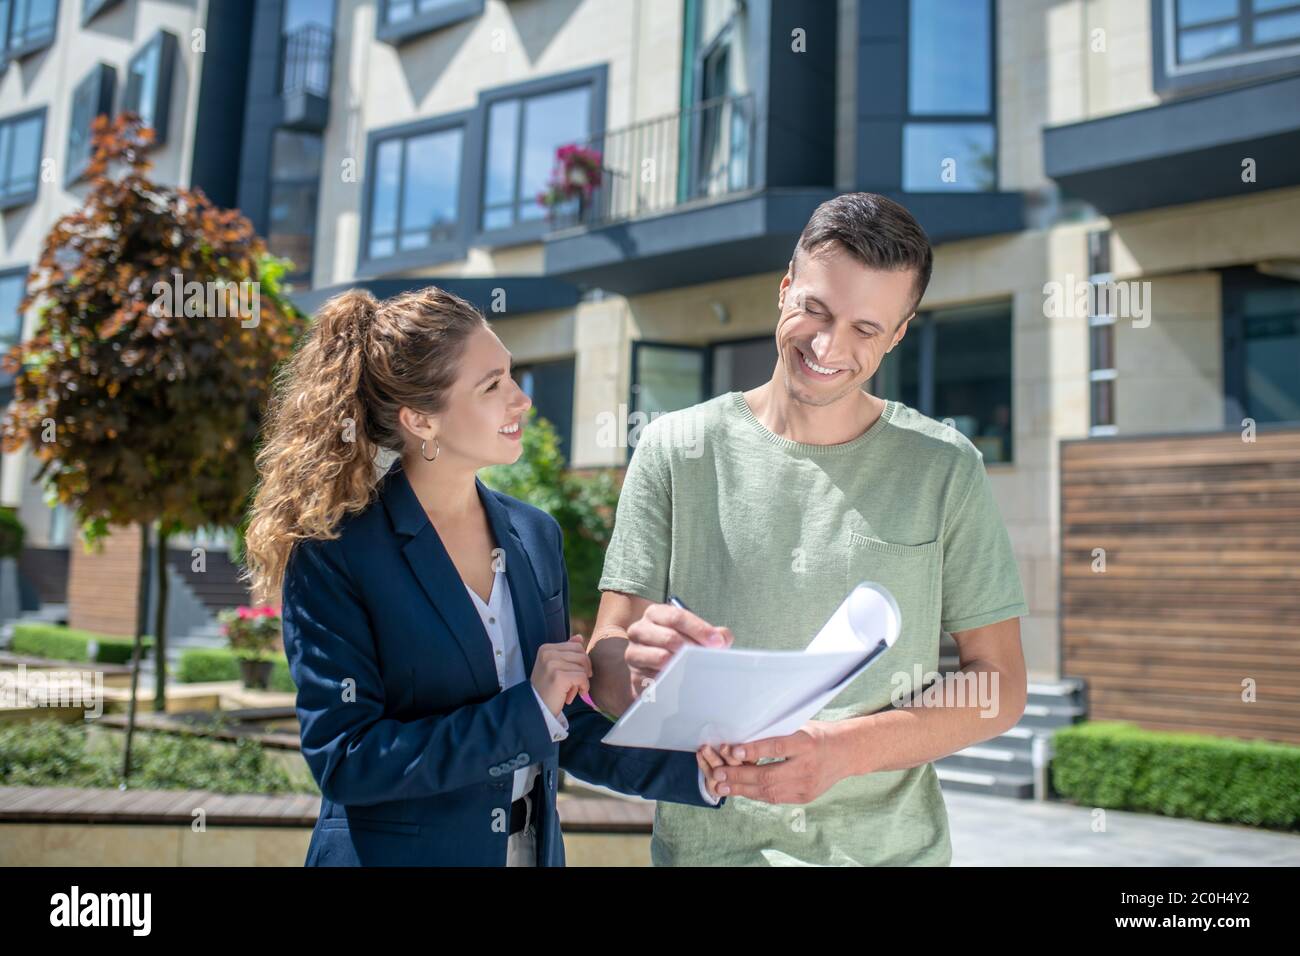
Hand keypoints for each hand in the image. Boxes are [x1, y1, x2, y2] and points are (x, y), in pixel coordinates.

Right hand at [530, 635, 591, 716]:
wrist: (536, 708)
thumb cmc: (548, 688)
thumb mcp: (555, 666)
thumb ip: (567, 651)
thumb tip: (580, 637)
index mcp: (546, 648)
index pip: (577, 646)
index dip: (582, 662)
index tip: (575, 675)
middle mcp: (548, 653)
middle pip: (582, 655)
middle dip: (584, 671)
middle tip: (575, 684)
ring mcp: (552, 664)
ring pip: (583, 667)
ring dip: (582, 682)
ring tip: (571, 691)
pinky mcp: (558, 676)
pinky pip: (582, 677)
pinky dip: (583, 687)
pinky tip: (574, 695)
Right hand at [625, 603, 733, 699]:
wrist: (655, 669)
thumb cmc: (679, 647)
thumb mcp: (695, 634)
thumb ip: (714, 633)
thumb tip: (723, 639)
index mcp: (655, 614)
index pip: (677, 617)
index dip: (699, 629)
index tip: (717, 642)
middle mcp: (640, 630)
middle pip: (669, 637)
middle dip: (693, 649)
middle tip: (709, 658)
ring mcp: (634, 653)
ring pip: (661, 658)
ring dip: (683, 665)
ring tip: (697, 669)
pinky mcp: (635, 676)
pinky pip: (656, 679)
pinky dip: (672, 681)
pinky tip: (683, 682)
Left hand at [702, 722, 844, 804]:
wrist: (846, 752)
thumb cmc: (817, 734)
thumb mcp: (800, 725)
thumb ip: (776, 732)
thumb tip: (743, 737)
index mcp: (806, 743)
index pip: (776, 747)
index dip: (753, 750)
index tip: (732, 751)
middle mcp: (807, 766)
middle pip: (768, 775)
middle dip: (739, 776)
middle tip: (717, 775)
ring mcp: (807, 785)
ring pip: (769, 791)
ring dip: (742, 789)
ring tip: (721, 786)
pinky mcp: (805, 797)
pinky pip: (775, 798)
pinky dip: (755, 794)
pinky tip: (740, 790)